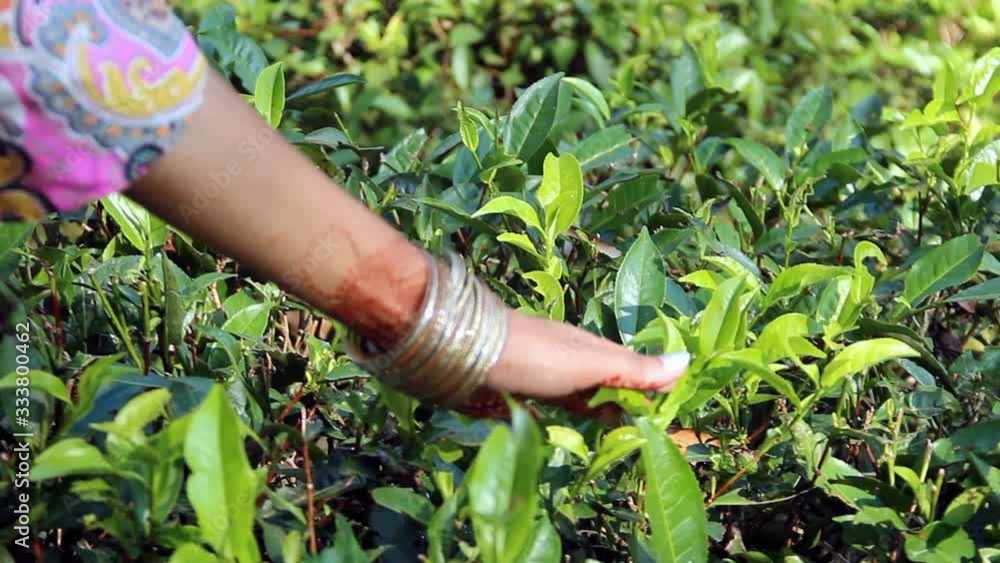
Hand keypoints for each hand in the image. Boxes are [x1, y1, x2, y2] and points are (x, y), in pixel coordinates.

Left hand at [455, 309, 689, 422]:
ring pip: (581, 400)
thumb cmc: (534, 355)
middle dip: (628, 406)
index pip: (635, 371)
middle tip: (650, 437)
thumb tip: (688, 362)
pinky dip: (567, 422)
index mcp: (593, 351)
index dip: (654, 391)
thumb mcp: (590, 363)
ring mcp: (544, 380)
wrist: (463, 352)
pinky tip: (571, 434)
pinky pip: (552, 411)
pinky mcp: (519, 397)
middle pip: (608, 387)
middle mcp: (572, 363)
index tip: (674, 416)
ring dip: (599, 415)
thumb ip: (634, 369)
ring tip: (620, 440)